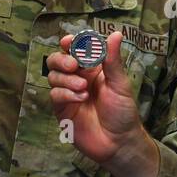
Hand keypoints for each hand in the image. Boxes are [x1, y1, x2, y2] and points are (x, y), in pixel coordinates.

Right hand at [46, 31, 149, 167]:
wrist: (119, 142)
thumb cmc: (123, 112)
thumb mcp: (120, 83)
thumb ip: (113, 60)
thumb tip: (115, 34)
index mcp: (92, 68)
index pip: (75, 49)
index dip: (70, 43)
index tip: (69, 42)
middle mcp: (78, 78)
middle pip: (57, 60)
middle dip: (62, 59)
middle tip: (74, 66)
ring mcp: (68, 94)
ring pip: (53, 76)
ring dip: (66, 79)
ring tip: (83, 88)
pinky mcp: (62, 109)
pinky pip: (54, 95)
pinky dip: (65, 94)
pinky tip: (80, 99)